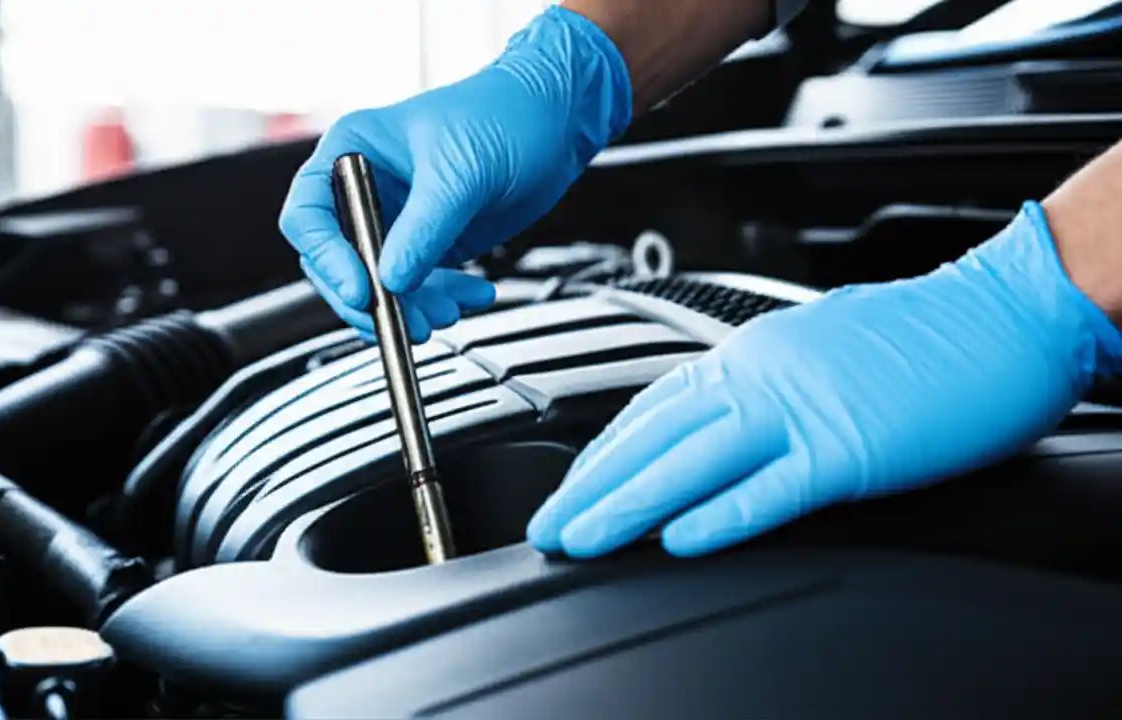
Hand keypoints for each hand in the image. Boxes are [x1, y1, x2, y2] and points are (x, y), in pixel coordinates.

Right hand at [279, 6, 630, 335]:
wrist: (555, 121)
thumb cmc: (506, 114)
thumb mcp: (461, 172)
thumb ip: (424, 230)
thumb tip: (391, 279)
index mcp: (354, 151)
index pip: (309, 215)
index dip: (327, 258)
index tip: (362, 290)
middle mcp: (367, 187)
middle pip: (336, 260)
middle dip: (372, 296)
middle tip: (406, 320)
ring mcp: (396, 218)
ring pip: (377, 283)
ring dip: (410, 307)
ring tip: (447, 312)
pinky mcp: (427, 242)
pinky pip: (417, 287)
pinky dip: (441, 300)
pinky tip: (473, 295)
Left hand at [528, 202, 1121, 558]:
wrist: (998, 312)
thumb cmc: (917, 333)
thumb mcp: (814, 347)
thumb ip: (761, 383)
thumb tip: (722, 416)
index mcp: (750, 354)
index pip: (653, 408)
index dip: (603, 455)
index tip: (568, 488)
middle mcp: (759, 376)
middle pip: (653, 438)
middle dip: (590, 488)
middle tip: (545, 527)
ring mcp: (801, 410)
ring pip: (690, 461)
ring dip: (626, 505)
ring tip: (579, 540)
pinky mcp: (850, 446)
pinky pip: (774, 487)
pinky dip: (724, 514)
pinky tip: (680, 539)